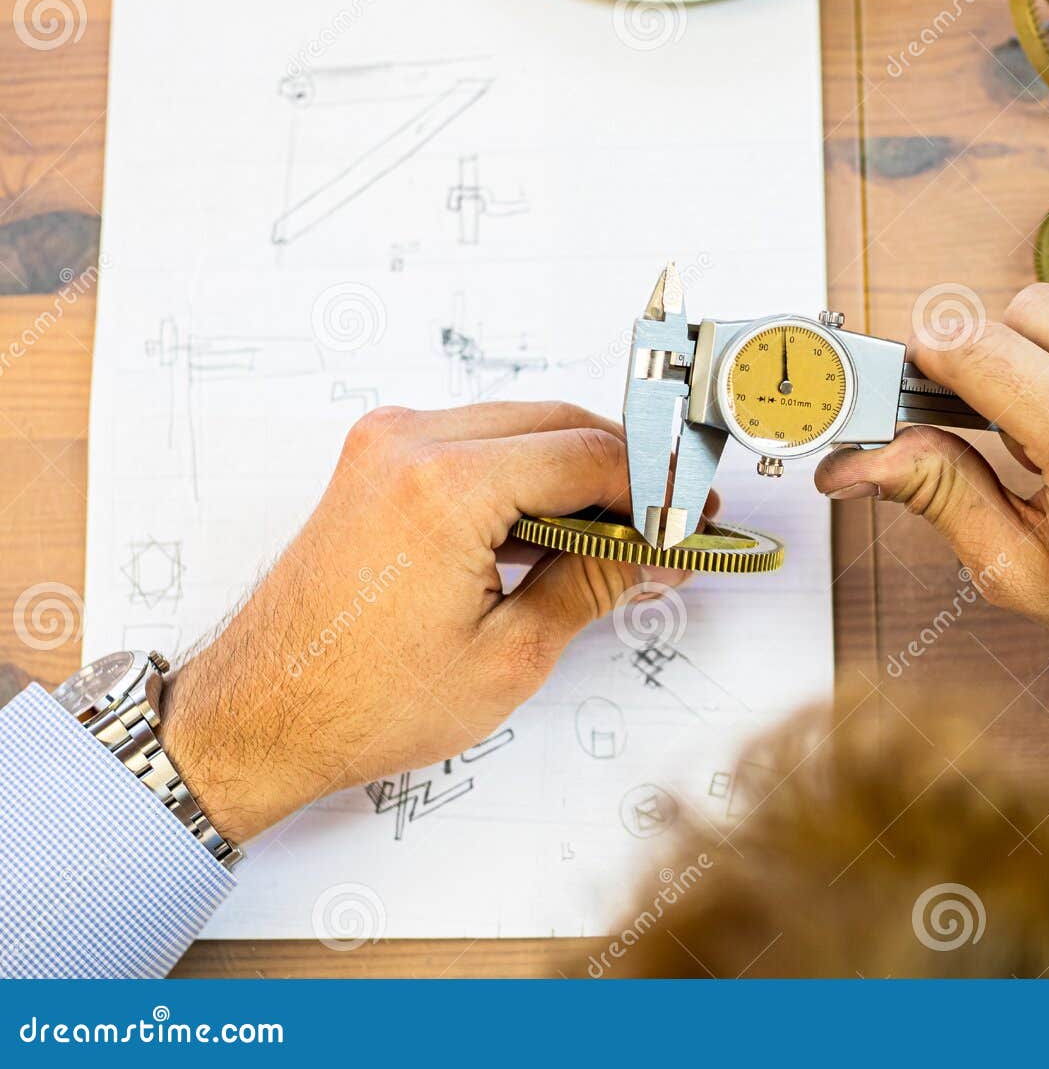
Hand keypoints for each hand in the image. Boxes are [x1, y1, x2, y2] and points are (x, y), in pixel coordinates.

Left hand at [158, 402, 681, 842]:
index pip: (589, 456)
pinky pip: (476, 444)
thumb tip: (653, 551)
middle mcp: (410, 445)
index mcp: (446, 486)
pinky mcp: (376, 463)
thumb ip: (596, 583)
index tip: (693, 514)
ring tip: (620, 534)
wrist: (261, 715)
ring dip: (576, 472)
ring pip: (520, 428)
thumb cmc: (360, 700)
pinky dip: (526, 475)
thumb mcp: (509, 655)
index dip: (656, 488)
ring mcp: (386, 447)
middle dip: (624, 472)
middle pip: (558, 426)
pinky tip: (559, 527)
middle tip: (670, 522)